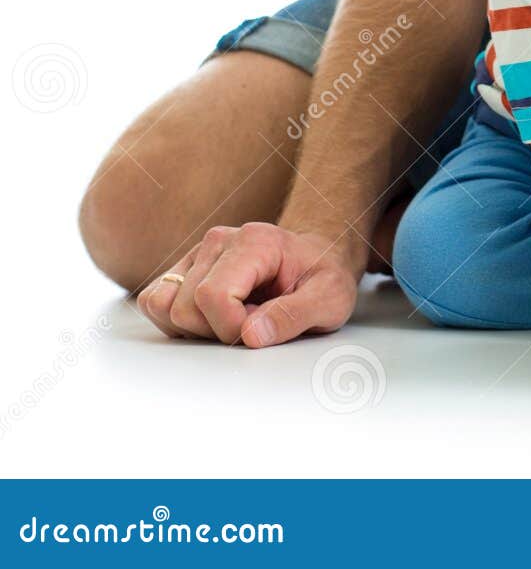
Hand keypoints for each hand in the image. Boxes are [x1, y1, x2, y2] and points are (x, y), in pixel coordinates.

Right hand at [135, 223, 361, 346]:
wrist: (317, 258)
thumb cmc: (323, 276)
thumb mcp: (330, 299)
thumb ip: (294, 316)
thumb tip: (250, 336)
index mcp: (255, 241)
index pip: (212, 295)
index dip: (231, 328)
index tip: (260, 331)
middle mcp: (219, 241)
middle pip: (184, 308)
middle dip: (218, 331)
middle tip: (255, 322)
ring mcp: (197, 253)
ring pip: (163, 307)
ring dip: (197, 328)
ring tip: (236, 319)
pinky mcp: (184, 270)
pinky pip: (154, 303)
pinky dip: (178, 323)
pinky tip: (215, 319)